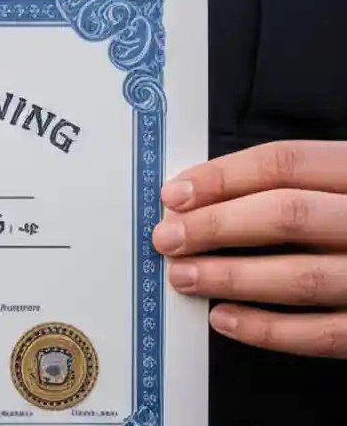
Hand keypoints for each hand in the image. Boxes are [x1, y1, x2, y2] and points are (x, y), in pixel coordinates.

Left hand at [153, 141, 346, 357]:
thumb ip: (294, 182)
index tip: (175, 194)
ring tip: (184, 275)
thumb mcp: (344, 181)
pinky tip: (224, 319)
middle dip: (216, 227)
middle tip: (168, 237)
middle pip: (286, 216)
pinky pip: (322, 333)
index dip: (222, 177)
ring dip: (231, 277)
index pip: (286, 164)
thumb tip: (203, 194)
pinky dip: (267, 329)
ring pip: (301, 277)